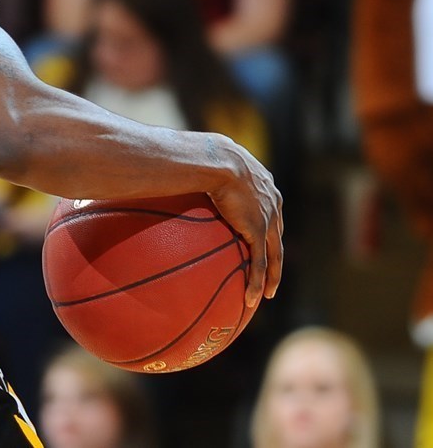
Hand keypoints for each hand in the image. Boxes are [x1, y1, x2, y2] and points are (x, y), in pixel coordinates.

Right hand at [207, 137, 283, 306]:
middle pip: (277, 234)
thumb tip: (175, 166)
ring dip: (272, 276)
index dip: (267, 225)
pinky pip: (259, 263)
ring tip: (268, 293)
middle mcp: (272, 201)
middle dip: (274, 253)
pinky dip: (257, 281)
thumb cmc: (204, 154)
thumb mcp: (208, 159)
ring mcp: (268, 218)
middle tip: (270, 268)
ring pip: (274, 254)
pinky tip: (251, 298)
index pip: (269, 209)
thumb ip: (202, 167)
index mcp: (263, 184)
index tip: (261, 236)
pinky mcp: (257, 231)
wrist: (215, 159)